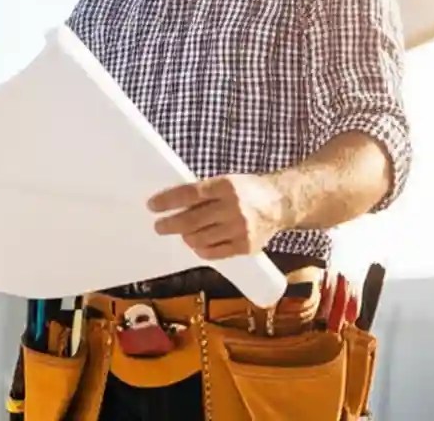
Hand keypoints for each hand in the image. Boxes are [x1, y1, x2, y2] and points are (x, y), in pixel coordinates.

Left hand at [148, 174, 286, 260]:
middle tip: (159, 226)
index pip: (189, 194)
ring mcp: (239, 229)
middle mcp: (233, 207)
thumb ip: (204, 192)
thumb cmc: (248, 190)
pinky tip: (198, 244)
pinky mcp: (245, 246)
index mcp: (226, 186)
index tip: (152, 206)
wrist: (281, 203)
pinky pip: (213, 252)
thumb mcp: (227, 181)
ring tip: (184, 234)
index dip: (168, 201)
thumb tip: (172, 204)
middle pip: (191, 220)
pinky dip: (201, 249)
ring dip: (186, 237)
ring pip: (199, 239)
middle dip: (170, 224)